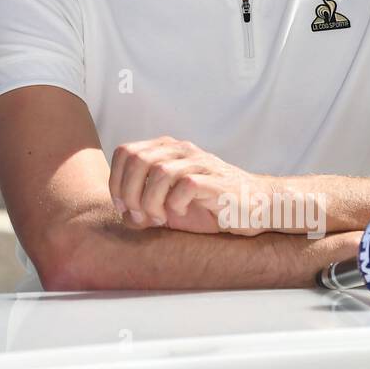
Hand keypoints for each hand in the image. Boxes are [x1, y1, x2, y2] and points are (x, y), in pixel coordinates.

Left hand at [109, 136, 268, 234]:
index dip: (116, 181)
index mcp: (165, 150)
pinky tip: (180, 213)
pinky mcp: (215, 180)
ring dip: (151, 201)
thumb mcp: (169, 208)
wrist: (253, 208)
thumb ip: (144, 208)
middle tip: (140, 216)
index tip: (123, 207)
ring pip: (159, 171)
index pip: (125, 152)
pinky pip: (185, 185)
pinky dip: (175, 204)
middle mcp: (181, 150)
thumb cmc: (208, 208)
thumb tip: (124, 217)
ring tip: (159, 218)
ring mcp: (199, 162)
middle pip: (137, 159)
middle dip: (130, 193)